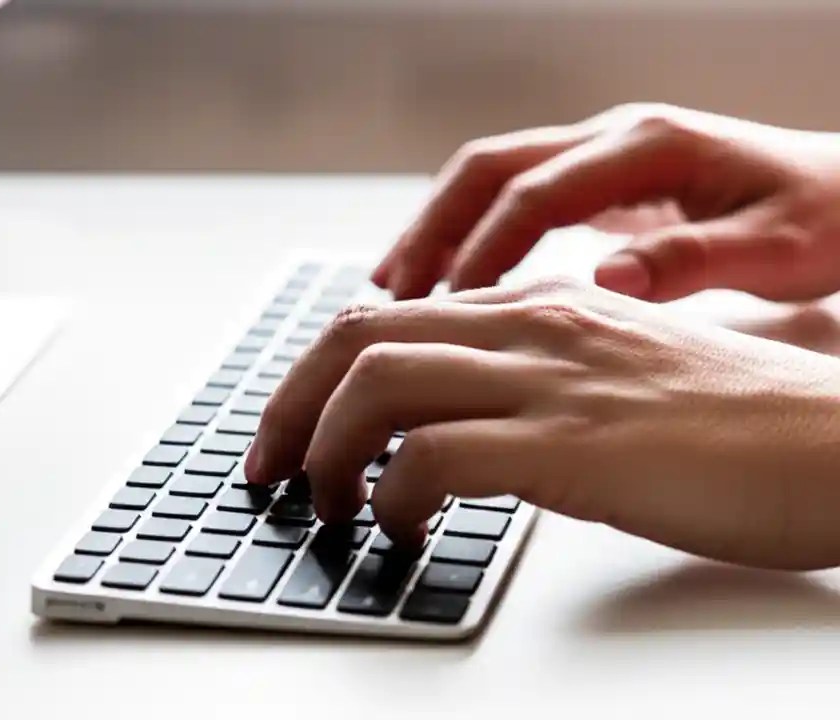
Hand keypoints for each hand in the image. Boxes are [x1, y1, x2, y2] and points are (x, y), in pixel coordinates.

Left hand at [244, 278, 839, 570]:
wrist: (838, 443)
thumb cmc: (734, 423)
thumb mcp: (609, 373)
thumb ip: (527, 374)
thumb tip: (443, 418)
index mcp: (535, 306)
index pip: (383, 317)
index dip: (313, 375)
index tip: (287, 427)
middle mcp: (530, 326)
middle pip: (355, 338)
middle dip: (287, 406)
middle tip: (268, 469)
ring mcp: (550, 380)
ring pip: (376, 385)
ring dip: (325, 451)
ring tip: (329, 505)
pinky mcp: (574, 446)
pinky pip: (434, 457)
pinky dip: (393, 497)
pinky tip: (405, 530)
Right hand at [372, 103, 839, 302]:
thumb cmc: (828, 218)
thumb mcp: (781, 248)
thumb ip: (693, 260)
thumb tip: (605, 279)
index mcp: (649, 147)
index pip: (534, 193)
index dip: (480, 250)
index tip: (444, 308)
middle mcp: (614, 139)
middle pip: (488, 169)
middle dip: (431, 229)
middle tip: (389, 293)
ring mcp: (603, 155)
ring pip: (490, 179)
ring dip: (438, 228)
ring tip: (395, 289)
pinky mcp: (602, 181)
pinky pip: (514, 198)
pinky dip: (471, 235)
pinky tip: (451, 280)